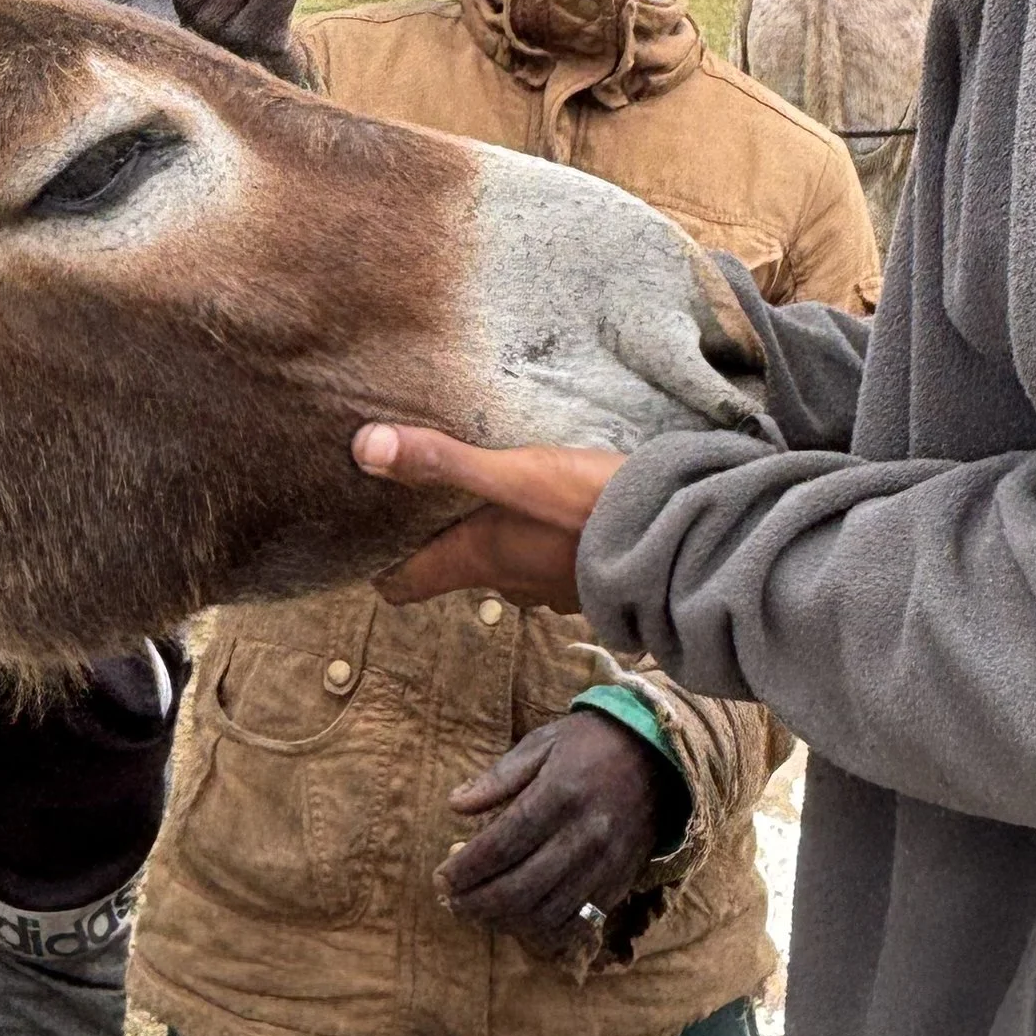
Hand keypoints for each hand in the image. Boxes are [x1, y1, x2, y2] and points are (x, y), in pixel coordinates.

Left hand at [353, 422, 619, 613]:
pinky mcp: (589, 573)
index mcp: (478, 560)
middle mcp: (508, 583)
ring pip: (503, 561)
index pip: (406, 584)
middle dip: (435, 536)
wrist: (676, 538)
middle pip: (454, 566)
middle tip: (419, 494)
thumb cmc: (586, 509)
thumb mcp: (513, 475)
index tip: (360, 542)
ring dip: (490, 533)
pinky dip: (535, 534)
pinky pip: (547, 555)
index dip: (379, 567)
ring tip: (483, 490)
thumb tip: (364, 449)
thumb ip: (443, 462)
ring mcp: (552, 586)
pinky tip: (547, 504)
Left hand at [437, 714, 665, 957]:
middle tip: (451, 901)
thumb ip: (497, 777)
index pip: (501, 844)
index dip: (466, 868)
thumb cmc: (590, 744)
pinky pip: (578, 923)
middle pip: (519, 888)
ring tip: (477, 914)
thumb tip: (455, 805)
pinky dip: (544, 932)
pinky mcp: (619, 883)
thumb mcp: (541, 743)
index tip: (440, 876)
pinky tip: (519, 923)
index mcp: (559, 794)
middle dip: (476, 902)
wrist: (659, 756)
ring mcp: (605, 864)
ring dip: (504, 922)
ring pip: (546, 914)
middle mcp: (584, 835)